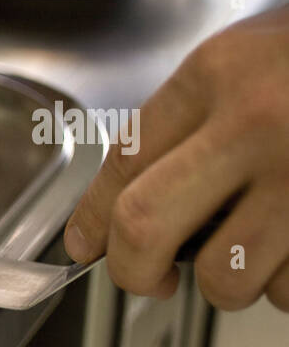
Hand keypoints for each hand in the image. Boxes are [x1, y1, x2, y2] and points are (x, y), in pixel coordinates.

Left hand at [64, 4, 288, 311]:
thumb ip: (187, 128)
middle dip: (135, 271)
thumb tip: (115, 221)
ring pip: (225, 276)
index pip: (122, 163)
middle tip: (151, 278)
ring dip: (232, 283)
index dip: (92, 221)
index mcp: (220, 72)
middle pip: (146, 227)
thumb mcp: (251, 63)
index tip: (87, 248)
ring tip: (257, 247)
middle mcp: (260, 119)